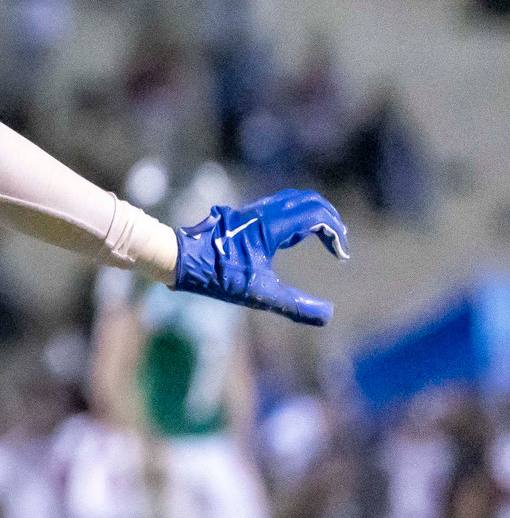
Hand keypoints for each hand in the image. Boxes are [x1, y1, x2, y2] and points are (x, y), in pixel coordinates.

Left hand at [172, 189, 349, 324]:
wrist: (176, 257)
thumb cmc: (216, 274)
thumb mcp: (259, 293)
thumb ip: (295, 306)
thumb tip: (327, 316)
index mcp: (272, 225)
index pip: (317, 214)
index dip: (335, 232)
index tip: (341, 255)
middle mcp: (263, 212)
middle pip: (308, 201)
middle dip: (329, 217)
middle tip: (340, 241)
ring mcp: (250, 212)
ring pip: (290, 201)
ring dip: (311, 214)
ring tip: (323, 235)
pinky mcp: (240, 218)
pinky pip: (276, 207)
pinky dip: (294, 215)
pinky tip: (291, 236)